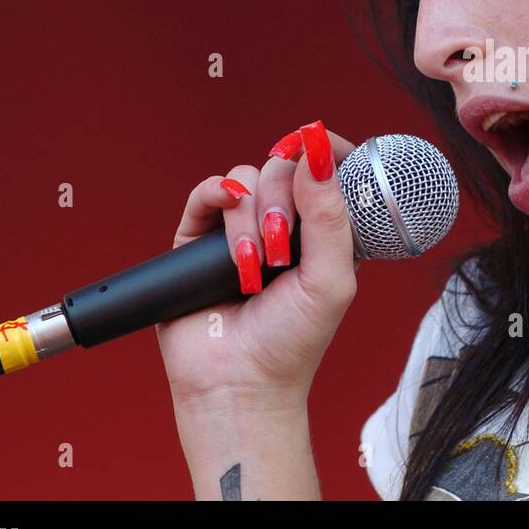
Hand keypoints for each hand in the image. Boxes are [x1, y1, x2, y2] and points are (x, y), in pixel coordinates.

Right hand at [156, 121, 360, 408]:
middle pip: (282, 168)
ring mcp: (239, 229)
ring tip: (251, 266)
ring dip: (250, 218)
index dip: (324, 152)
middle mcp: (282, 223)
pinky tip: (225, 208)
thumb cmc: (293, 340)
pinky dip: (216, 193)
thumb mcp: (331, 278)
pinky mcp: (197, 239)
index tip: (322, 146)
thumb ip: (330, 214)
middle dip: (282, 202)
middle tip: (280, 251)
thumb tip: (318, 149)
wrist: (238, 383)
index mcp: (322, 231)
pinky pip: (207, 192)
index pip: (326, 170)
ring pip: (246, 178)